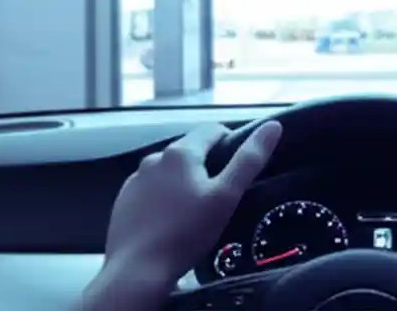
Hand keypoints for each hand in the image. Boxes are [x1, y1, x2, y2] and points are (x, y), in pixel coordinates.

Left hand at [79, 122, 281, 310]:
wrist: (137, 269)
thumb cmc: (186, 233)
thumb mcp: (226, 196)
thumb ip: (249, 160)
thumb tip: (272, 126)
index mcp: (181, 152)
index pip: (212, 130)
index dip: (231, 142)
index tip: (238, 167)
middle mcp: (154, 158)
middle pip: (190, 150)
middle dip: (206, 165)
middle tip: (219, 195)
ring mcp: (135, 179)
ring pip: (169, 171)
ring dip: (183, 181)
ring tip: (194, 212)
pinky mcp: (123, 200)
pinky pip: (150, 189)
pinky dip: (162, 197)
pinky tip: (168, 221)